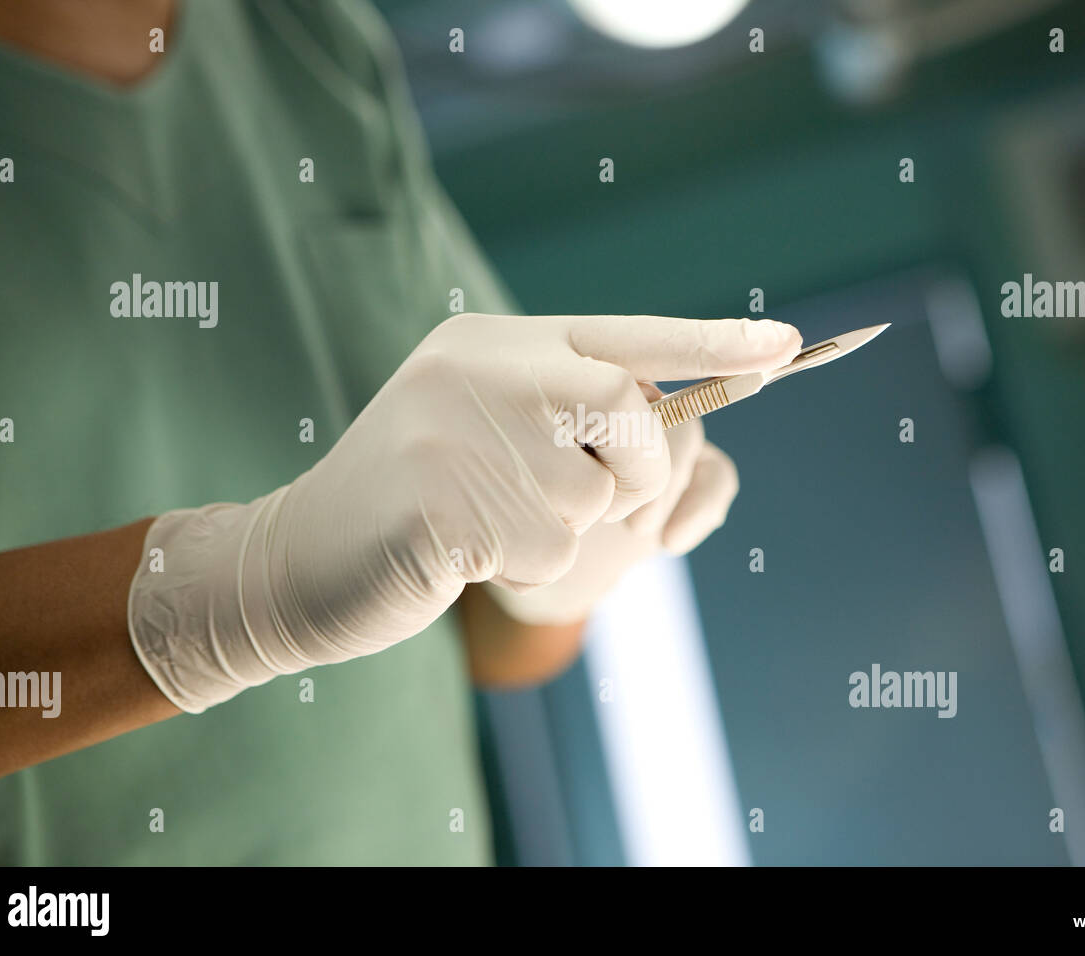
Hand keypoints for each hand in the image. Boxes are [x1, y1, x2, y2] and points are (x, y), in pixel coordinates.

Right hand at [128, 314, 800, 711]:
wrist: (297, 559)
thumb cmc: (416, 506)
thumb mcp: (487, 434)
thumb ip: (569, 414)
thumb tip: (680, 418)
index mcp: (493, 342)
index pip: (624, 331)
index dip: (711, 341)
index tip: (786, 346)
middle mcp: (480, 367)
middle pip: (628, 404)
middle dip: (641, 467)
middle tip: (599, 500)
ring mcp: (458, 430)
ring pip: (593, 494)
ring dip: (562, 532)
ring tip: (485, 525)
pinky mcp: (444, 502)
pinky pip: (548, 550)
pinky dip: (523, 569)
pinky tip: (460, 553)